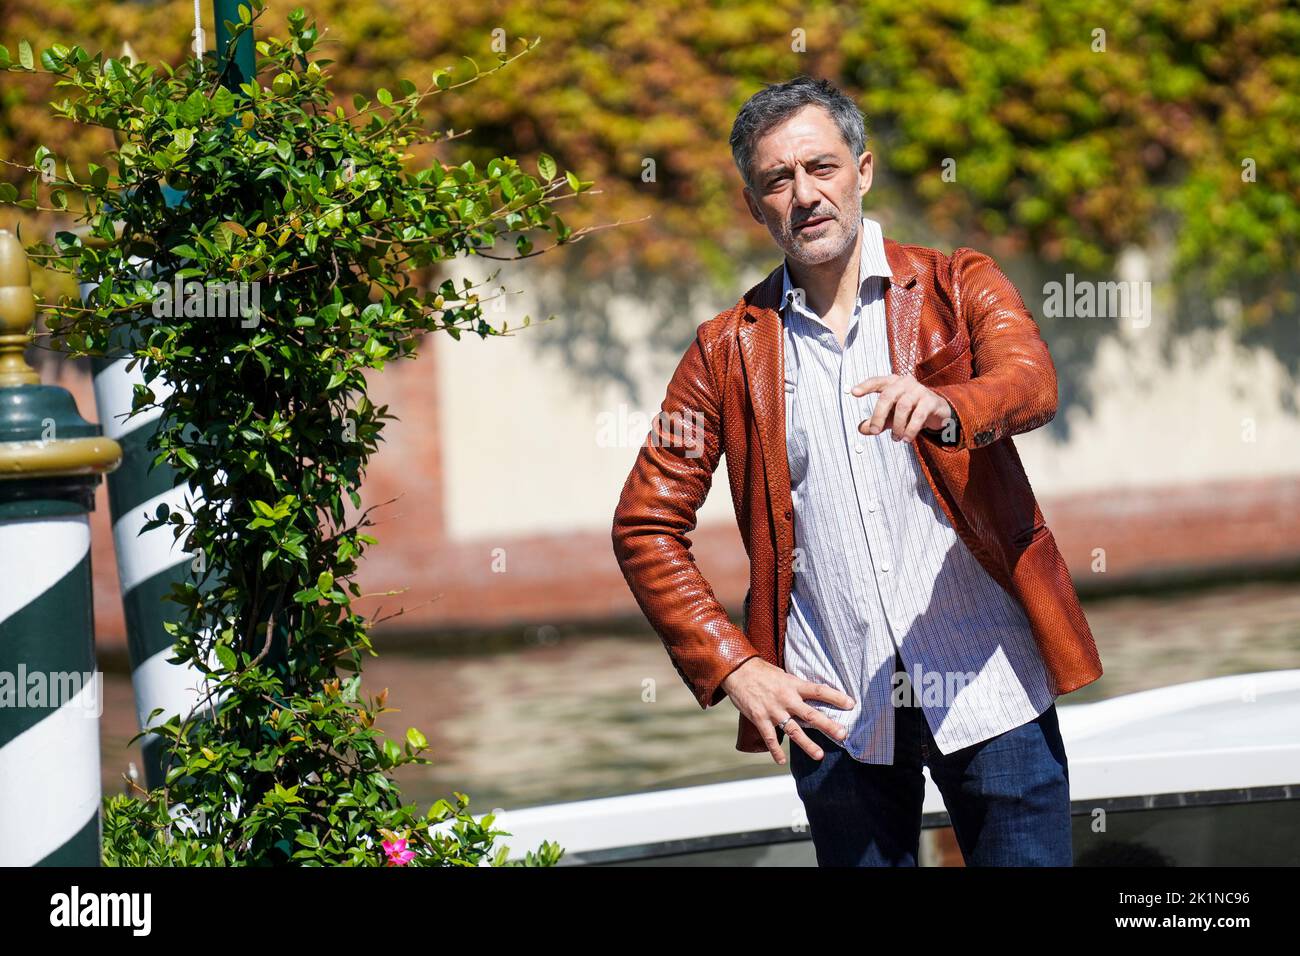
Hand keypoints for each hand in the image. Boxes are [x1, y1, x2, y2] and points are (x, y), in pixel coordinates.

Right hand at [720, 658, 855, 764]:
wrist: (737, 671)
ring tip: (819, 755)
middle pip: (811, 714)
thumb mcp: (783, 675)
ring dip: (807, 744)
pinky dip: (775, 750)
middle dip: (828, 725)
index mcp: (793, 685)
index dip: (836, 697)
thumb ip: (797, 687)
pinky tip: (781, 761)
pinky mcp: (759, 718)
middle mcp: (786, 698)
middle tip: (843, 734)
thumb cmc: (762, 672)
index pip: (819, 690)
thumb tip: (814, 695)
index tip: (851, 704)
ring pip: (793, 730)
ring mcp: (773, 710)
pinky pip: (769, 738)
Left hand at [851, 373, 952, 442]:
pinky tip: (906, 438)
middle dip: (879, 415)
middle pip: (887, 395)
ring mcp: (919, 390)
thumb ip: (875, 422)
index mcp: (892, 383)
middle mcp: (905, 383)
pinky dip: (911, 429)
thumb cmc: (909, 411)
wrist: (937, 412)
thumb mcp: (890, 417)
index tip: (853, 393)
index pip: (877, 381)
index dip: (865, 386)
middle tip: (875, 431)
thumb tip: (861, 429)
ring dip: (897, 426)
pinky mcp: (931, 401)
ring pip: (903, 406)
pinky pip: (919, 415)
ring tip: (896, 438)